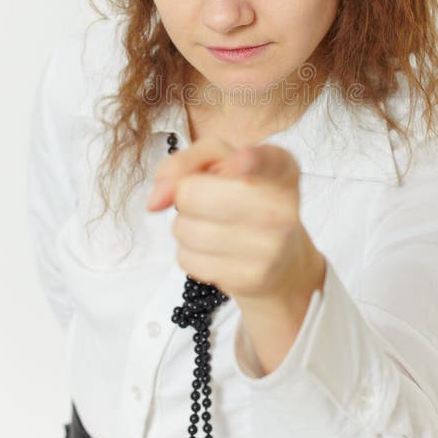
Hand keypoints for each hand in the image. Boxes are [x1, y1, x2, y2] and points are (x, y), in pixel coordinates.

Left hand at [146, 135, 323, 304]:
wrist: (280, 258)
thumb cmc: (243, 198)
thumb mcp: (217, 162)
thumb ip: (181, 165)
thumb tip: (155, 202)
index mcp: (280, 167)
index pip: (260, 159)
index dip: (245, 160)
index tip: (239, 162)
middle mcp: (282, 205)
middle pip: (191, 193)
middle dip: (186, 197)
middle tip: (208, 202)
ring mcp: (270, 245)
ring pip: (184, 229)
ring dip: (187, 227)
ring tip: (214, 226)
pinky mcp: (250, 278)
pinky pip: (187, 260)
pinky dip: (191, 254)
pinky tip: (217, 251)